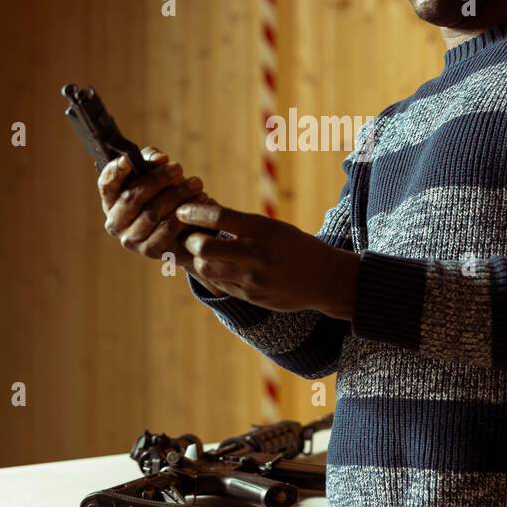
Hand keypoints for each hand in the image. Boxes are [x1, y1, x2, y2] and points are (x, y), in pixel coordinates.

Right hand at [98, 147, 209, 261]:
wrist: (186, 226)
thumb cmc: (166, 192)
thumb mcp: (157, 171)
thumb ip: (152, 159)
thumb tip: (159, 159)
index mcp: (112, 201)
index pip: (106, 185)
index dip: (115, 172)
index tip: (127, 159)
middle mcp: (116, 223)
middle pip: (131, 197)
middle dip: (157, 180)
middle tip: (178, 168)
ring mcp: (131, 239)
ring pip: (151, 214)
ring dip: (176, 196)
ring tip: (196, 184)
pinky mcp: (150, 251)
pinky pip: (166, 231)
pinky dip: (182, 216)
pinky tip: (197, 203)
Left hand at [173, 199, 359, 316]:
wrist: (325, 279)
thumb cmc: (296, 246)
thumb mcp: (274, 228)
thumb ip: (243, 224)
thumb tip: (206, 211)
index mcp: (263, 229)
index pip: (219, 216)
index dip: (194, 212)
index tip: (182, 210)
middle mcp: (256, 253)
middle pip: (205, 247)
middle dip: (191, 240)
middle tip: (191, 236)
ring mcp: (252, 278)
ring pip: (206, 269)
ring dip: (198, 260)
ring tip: (201, 253)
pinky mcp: (250, 296)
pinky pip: (219, 284)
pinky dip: (212, 274)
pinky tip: (215, 266)